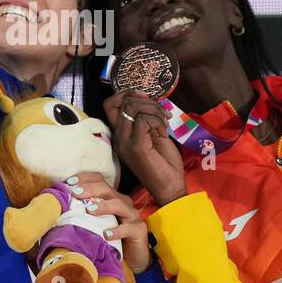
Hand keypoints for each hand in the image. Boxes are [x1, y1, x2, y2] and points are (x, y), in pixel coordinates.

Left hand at [66, 172, 151, 273]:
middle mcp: (122, 202)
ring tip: (89, 210)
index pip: (99, 180)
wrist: (133, 257)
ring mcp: (132, 215)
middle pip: (107, 189)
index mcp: (111, 197)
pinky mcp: (138, 230)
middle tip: (75, 193)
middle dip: (90, 189)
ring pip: (118, 204)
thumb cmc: (110, 239)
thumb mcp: (95, 224)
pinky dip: (117, 230)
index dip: (85, 178)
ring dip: (103, 206)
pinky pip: (128, 228)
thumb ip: (82, 215)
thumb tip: (58, 210)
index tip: (69, 183)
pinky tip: (106, 235)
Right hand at [103, 91, 186, 207]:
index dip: (127, 94)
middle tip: (162, 113)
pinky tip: (164, 132)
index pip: (111, 104)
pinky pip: (144, 119)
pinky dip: (157, 120)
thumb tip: (146, 99)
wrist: (170, 188)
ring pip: (132, 107)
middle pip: (122, 102)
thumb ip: (146, 119)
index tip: (146, 97)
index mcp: (121, 134)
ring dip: (154, 109)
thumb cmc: (165, 163)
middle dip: (146, 100)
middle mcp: (118, 138)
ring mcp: (124, 143)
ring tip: (165, 122)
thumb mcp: (155, 135)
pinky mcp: (136, 147)